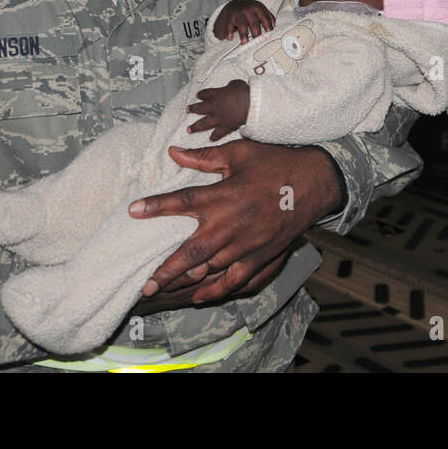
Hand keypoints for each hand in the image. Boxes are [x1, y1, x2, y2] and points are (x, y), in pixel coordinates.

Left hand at [129, 139, 341, 304]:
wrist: (314, 183)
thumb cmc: (276, 164)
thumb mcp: (240, 152)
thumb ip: (204, 157)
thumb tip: (173, 152)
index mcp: (224, 196)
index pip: (183, 202)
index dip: (156, 206)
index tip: (133, 211)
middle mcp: (231, 224)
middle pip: (192, 252)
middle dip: (166, 269)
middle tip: (144, 284)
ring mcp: (246, 245)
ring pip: (210, 269)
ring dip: (185, 281)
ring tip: (162, 290)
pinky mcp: (260, 257)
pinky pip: (236, 280)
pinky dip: (216, 291)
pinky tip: (199, 296)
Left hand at [187, 80, 249, 140]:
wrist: (250, 105)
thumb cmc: (244, 92)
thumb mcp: (235, 84)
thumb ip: (229, 86)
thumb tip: (230, 87)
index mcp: (215, 95)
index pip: (205, 94)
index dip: (201, 94)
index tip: (198, 95)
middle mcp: (213, 107)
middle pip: (199, 108)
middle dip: (192, 109)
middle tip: (187, 110)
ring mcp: (218, 118)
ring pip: (203, 123)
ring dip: (195, 127)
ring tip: (189, 129)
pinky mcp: (225, 127)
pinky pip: (218, 133)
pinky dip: (214, 137)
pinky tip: (211, 139)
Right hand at [213, 0, 274, 43]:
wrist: (233, 5)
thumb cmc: (248, 10)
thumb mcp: (259, 9)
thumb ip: (268, 16)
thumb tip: (274, 25)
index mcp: (258, 8)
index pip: (265, 18)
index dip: (268, 27)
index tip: (269, 35)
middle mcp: (248, 10)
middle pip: (254, 24)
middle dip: (257, 33)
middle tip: (258, 42)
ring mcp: (238, 14)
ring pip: (242, 25)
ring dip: (244, 35)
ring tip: (244, 42)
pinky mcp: (229, 18)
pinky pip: (229, 26)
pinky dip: (229, 32)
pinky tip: (230, 38)